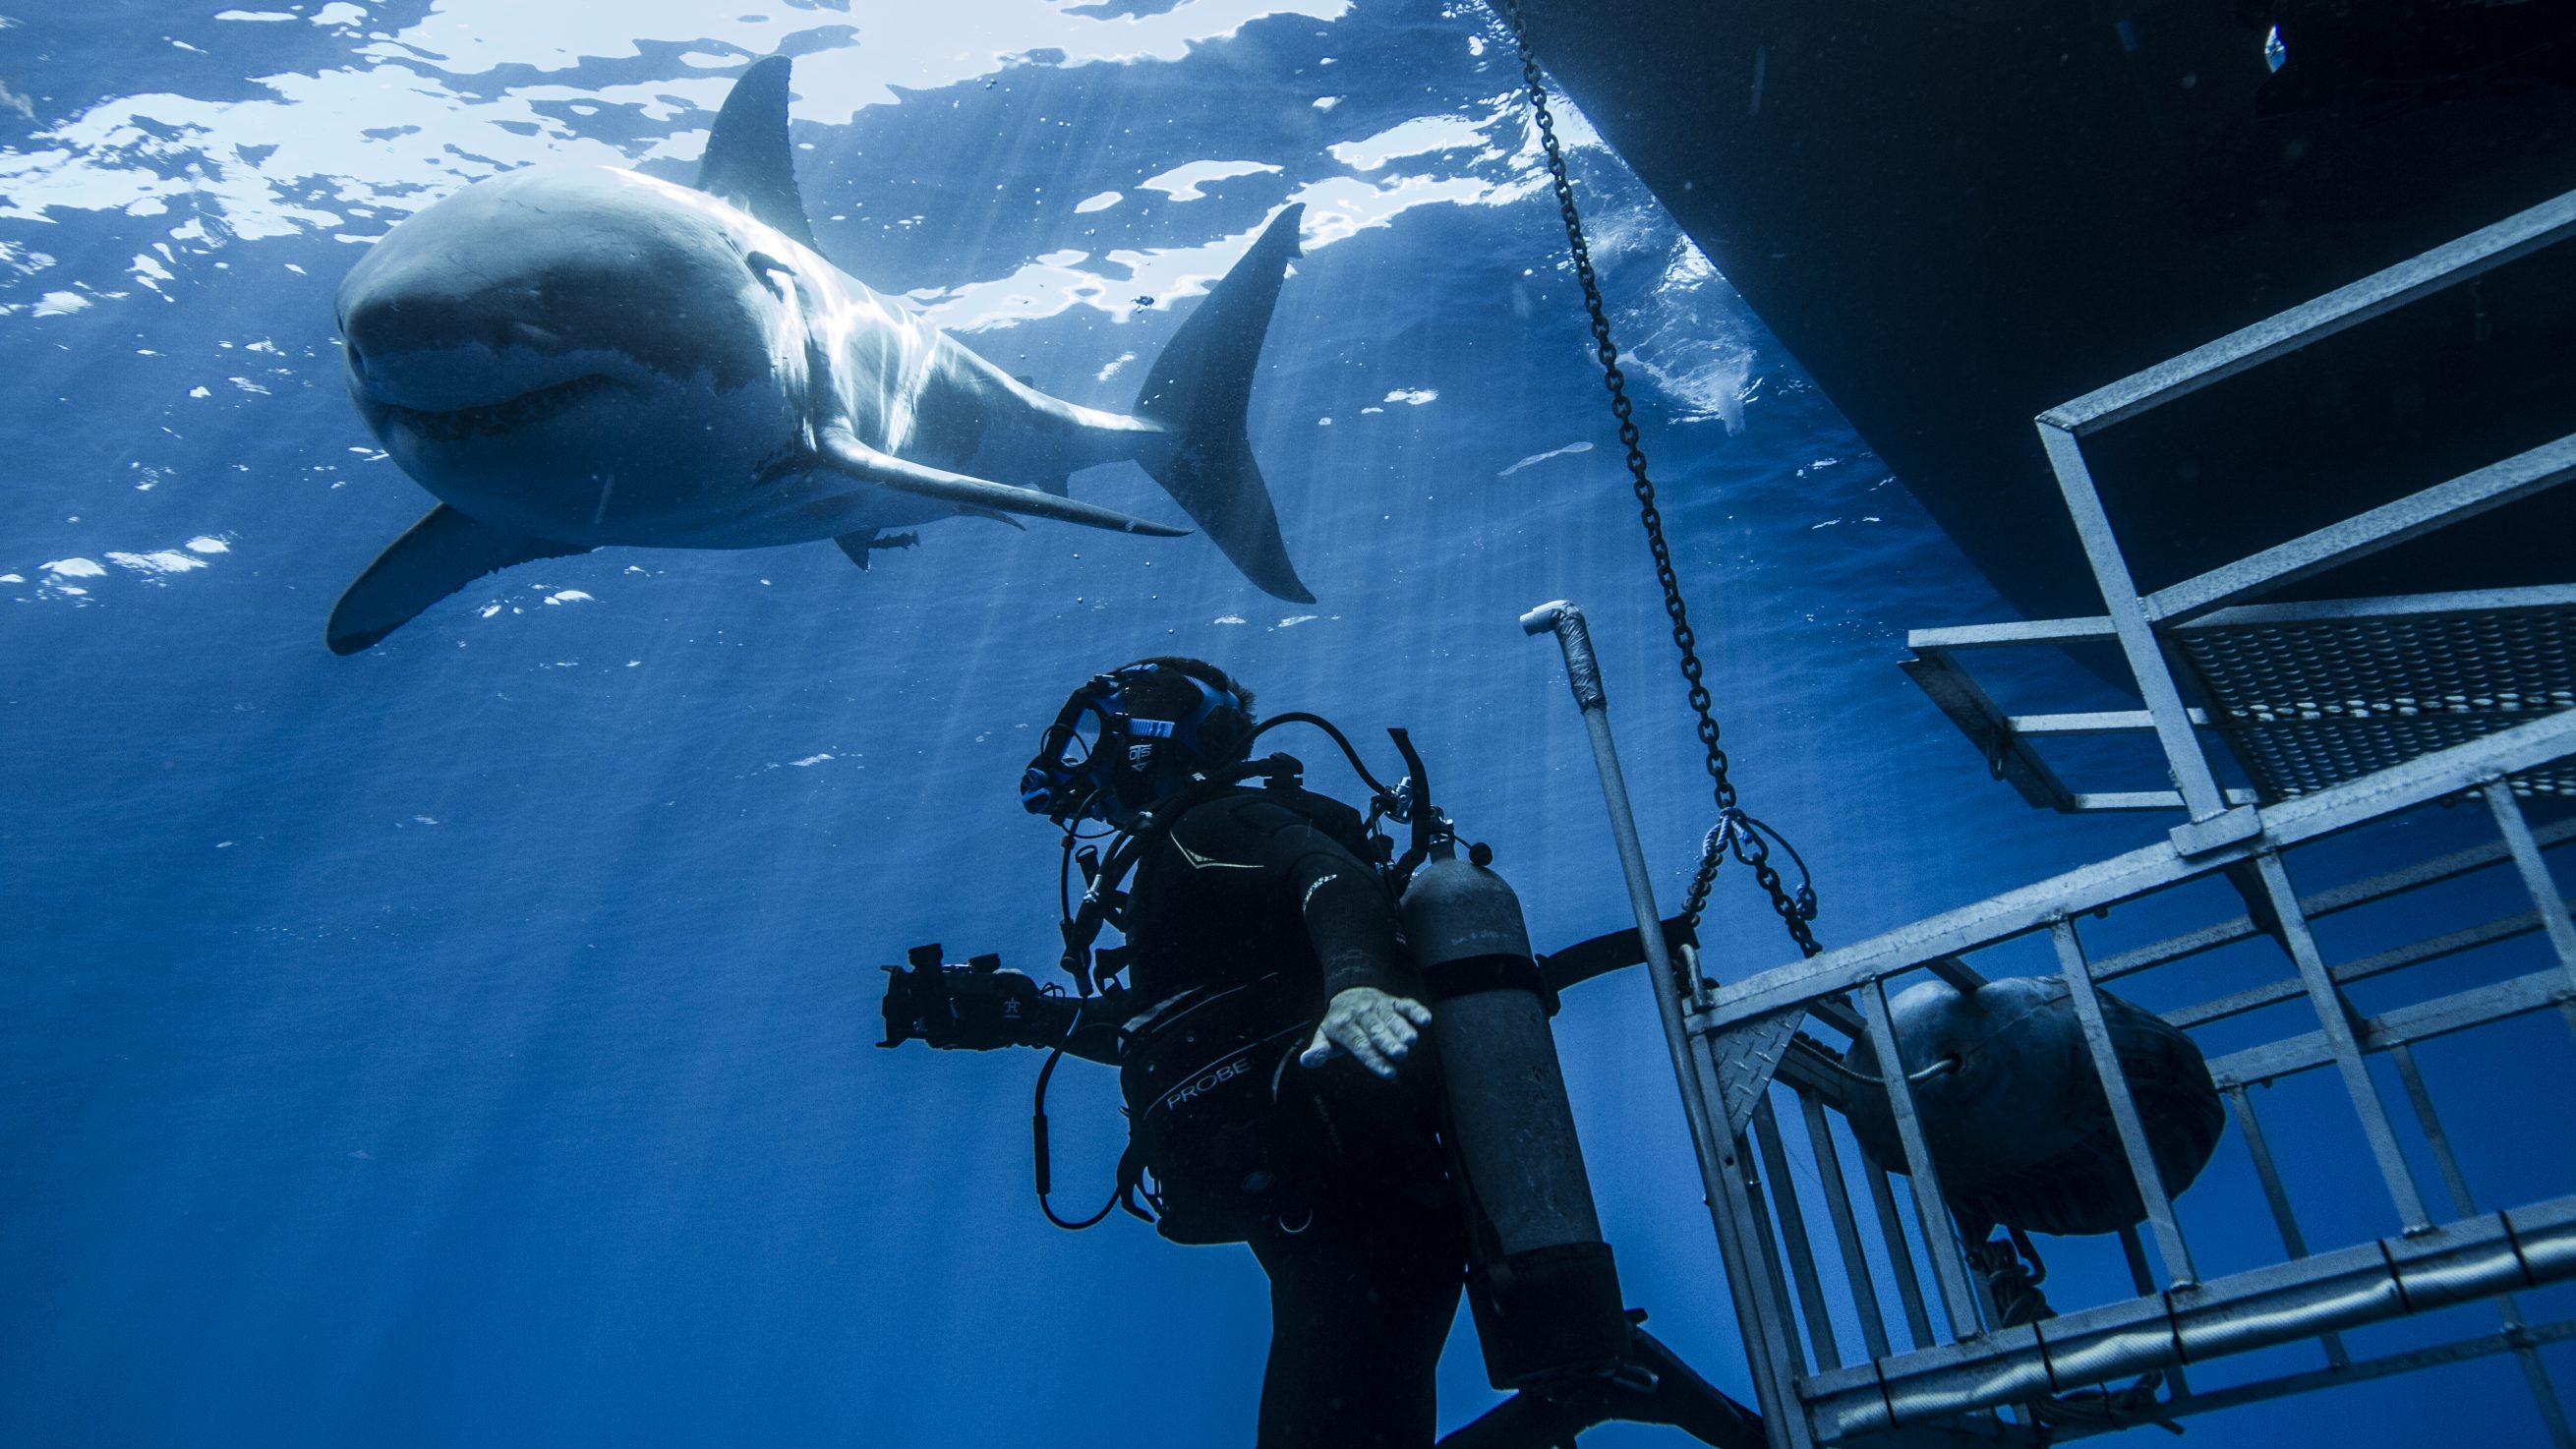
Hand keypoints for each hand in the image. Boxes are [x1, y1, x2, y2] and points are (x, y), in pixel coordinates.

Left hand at [1299, 987, 1433, 1078]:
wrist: (1349, 992)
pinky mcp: (1393, 1001)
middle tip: (1401, 1053)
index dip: (1374, 1059)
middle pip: (1377, 1031)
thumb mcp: (1324, 1036)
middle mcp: (1362, 1015)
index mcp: (1344, 1026)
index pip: (1360, 1045)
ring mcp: (1379, 1007)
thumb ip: (1319, 1050)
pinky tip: (1425, 1020)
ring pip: (1392, 1018)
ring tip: (1412, 1040)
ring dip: (1403, 1028)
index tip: (1388, 1073)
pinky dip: (1416, 1011)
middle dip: (1389, 1042)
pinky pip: (1405, 1004)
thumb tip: (1307, 1060)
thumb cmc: (1339, 1024)